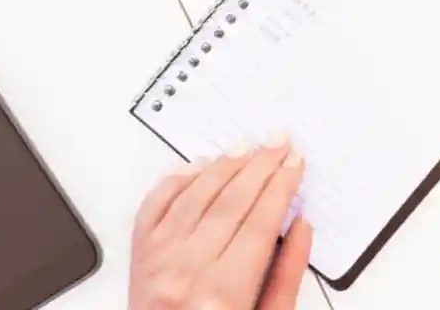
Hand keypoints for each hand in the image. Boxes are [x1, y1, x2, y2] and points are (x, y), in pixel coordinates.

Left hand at [129, 135, 311, 309]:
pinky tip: (197, 167)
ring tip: (247, 148)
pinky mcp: (139, 257)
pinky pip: (155, 205)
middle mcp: (186, 273)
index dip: (281, 186)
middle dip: (261, 166)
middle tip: (280, 144)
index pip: (260, 222)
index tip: (295, 164)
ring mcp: (157, 262)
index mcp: (224, 295)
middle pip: (231, 201)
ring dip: (223, 165)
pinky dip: (176, 180)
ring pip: (194, 195)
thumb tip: (300, 228)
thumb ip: (286, 277)